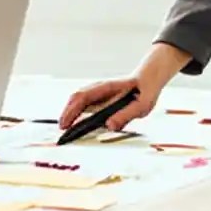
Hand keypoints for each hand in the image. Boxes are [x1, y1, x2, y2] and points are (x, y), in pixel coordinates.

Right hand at [59, 43, 188, 131]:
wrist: (147, 80)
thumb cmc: (145, 92)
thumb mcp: (141, 106)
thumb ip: (126, 115)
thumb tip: (109, 126)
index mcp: (107, 88)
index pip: (83, 97)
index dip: (72, 111)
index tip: (65, 124)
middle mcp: (99, 88)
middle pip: (76, 97)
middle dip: (66, 113)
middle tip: (62, 130)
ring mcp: (98, 91)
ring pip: (78, 99)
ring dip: (70, 112)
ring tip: (67, 129)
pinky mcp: (100, 97)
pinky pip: (83, 102)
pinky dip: (76, 112)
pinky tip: (76, 123)